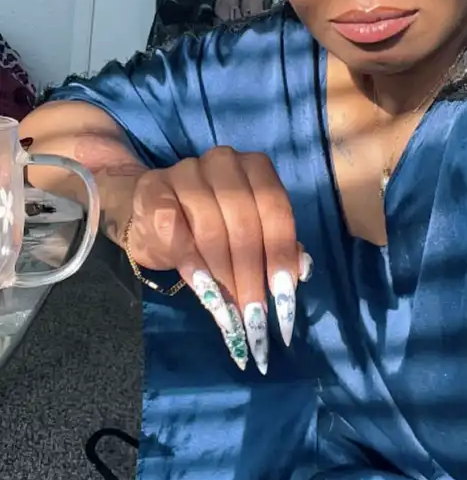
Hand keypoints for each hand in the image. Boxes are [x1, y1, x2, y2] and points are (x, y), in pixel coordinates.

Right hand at [124, 146, 311, 373]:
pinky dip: (192, 266)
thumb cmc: (211, 225)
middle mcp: (223, 162)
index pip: (275, 208)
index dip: (280, 254)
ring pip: (211, 231)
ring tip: (232, 315)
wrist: (152, 212)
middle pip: (244, 223)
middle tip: (255, 317)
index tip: (283, 296)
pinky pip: (175, 232)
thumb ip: (277, 246)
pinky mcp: (153, 190)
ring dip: (224, 279)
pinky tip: (204, 292)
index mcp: (255, 167)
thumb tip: (302, 269)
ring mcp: (186, 173)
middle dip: (251, 275)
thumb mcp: (251, 232)